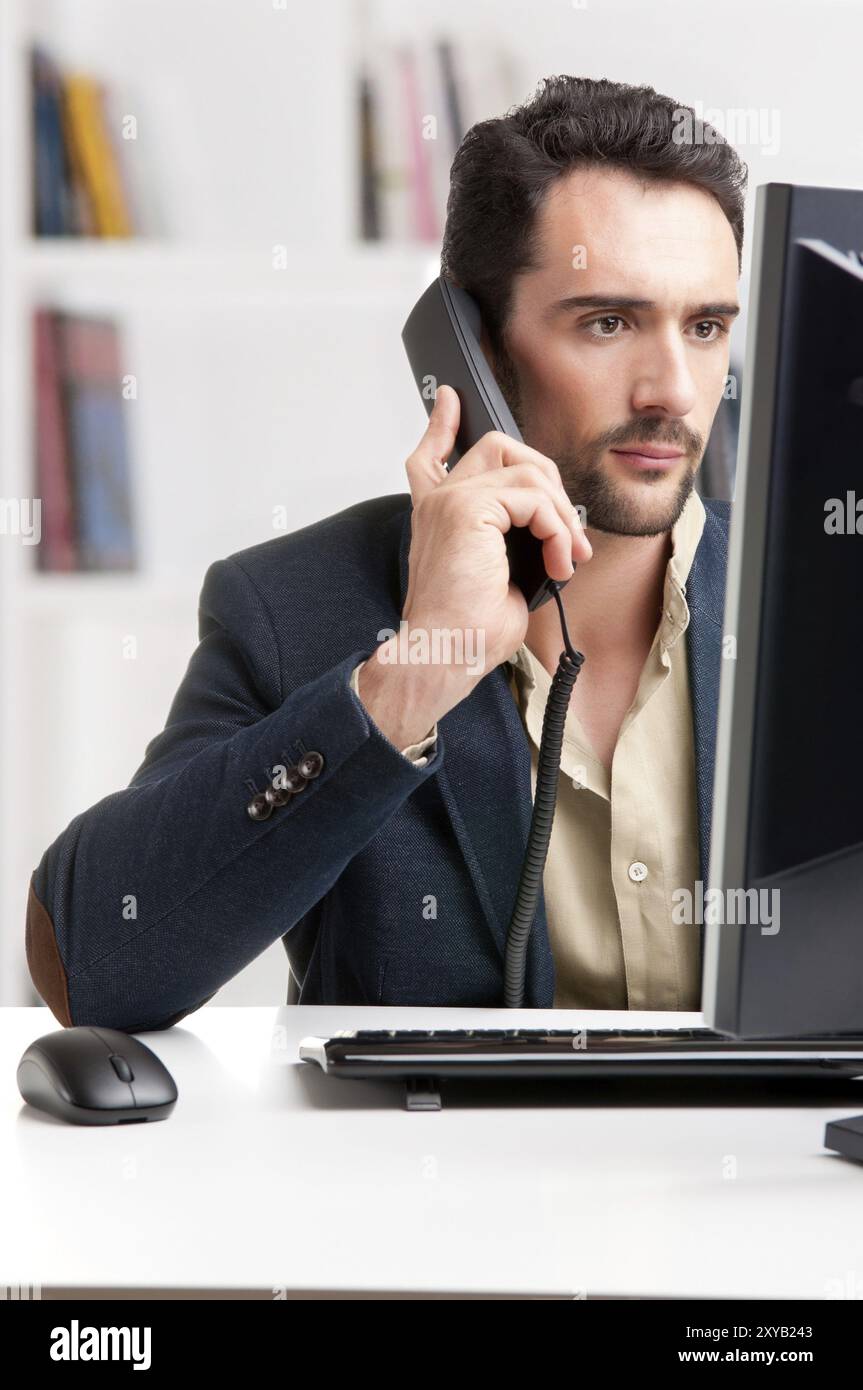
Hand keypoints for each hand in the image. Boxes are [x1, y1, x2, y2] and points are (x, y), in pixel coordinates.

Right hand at [355, 386, 591, 749]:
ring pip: (527, 470)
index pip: (431, 457)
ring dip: (562, 515)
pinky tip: (558, 562)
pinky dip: (558, 529)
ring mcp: (449, 500)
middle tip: (568, 531)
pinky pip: (534, 497)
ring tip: (566, 558)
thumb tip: (557, 535)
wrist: (445, 653)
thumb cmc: (467, 632)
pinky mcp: (466, 507)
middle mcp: (437, 502)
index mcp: (437, 516)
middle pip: (498, 447)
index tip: (449, 399)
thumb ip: (517, 541)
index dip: (441, 424)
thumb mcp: (502, 579)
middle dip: (547, 478)